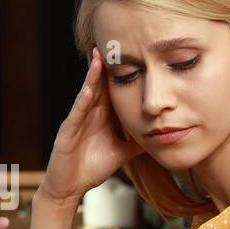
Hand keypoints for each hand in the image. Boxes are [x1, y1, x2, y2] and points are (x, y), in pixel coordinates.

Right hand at [39, 46, 143, 209]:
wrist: (70, 188)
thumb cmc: (91, 168)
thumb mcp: (122, 153)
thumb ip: (138, 142)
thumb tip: (162, 136)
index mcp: (102, 116)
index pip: (113, 88)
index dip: (123, 71)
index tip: (134, 52)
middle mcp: (89, 113)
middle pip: (99, 84)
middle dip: (106, 64)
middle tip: (115, 41)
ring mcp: (77, 121)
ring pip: (86, 93)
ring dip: (92, 75)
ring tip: (99, 56)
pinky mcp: (67, 132)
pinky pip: (76, 113)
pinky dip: (82, 101)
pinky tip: (89, 89)